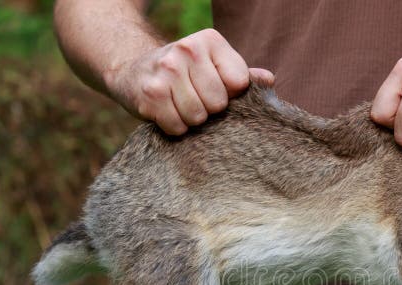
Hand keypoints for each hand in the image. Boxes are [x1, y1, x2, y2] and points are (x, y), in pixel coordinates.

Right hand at [107, 29, 273, 134]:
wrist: (133, 71)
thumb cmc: (185, 74)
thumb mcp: (214, 66)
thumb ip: (242, 75)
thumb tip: (268, 80)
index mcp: (210, 40)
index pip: (239, 84)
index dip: (230, 95)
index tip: (214, 88)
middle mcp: (187, 49)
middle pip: (218, 104)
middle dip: (209, 109)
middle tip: (193, 97)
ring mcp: (166, 70)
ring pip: (198, 117)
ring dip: (190, 119)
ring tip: (179, 104)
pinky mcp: (150, 93)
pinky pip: (177, 126)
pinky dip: (174, 127)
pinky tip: (165, 111)